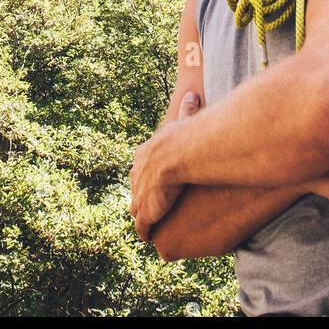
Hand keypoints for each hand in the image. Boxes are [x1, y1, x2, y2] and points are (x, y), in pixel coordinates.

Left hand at [130, 91, 201, 241]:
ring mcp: (140, 194)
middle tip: (149, 202)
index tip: (154, 179)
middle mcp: (137, 174)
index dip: (148, 173)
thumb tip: (193, 93)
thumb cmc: (184, 136)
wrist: (178, 154)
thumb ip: (187, 109)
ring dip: (142, 215)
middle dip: (141, 195)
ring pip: (136, 208)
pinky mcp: (146, 211)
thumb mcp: (183, 119)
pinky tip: (149, 236)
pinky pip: (142, 226)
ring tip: (148, 222)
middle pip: (136, 187)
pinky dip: (145, 231)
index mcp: (145, 153)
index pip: (142, 165)